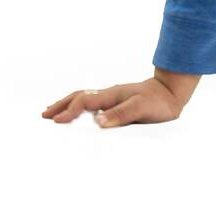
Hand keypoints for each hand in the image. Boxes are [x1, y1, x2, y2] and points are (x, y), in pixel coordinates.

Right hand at [41, 69, 200, 127]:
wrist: (172, 92)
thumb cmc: (159, 102)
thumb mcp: (142, 108)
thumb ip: (121, 115)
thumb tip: (98, 122)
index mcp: (111, 96)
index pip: (84, 102)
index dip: (69, 112)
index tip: (56, 123)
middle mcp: (108, 95)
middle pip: (78, 96)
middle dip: (60, 105)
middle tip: (44, 115)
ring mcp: (111, 98)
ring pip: (83, 98)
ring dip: (66, 105)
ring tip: (52, 112)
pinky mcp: (115, 103)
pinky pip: (91, 104)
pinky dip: (78, 107)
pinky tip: (79, 114)